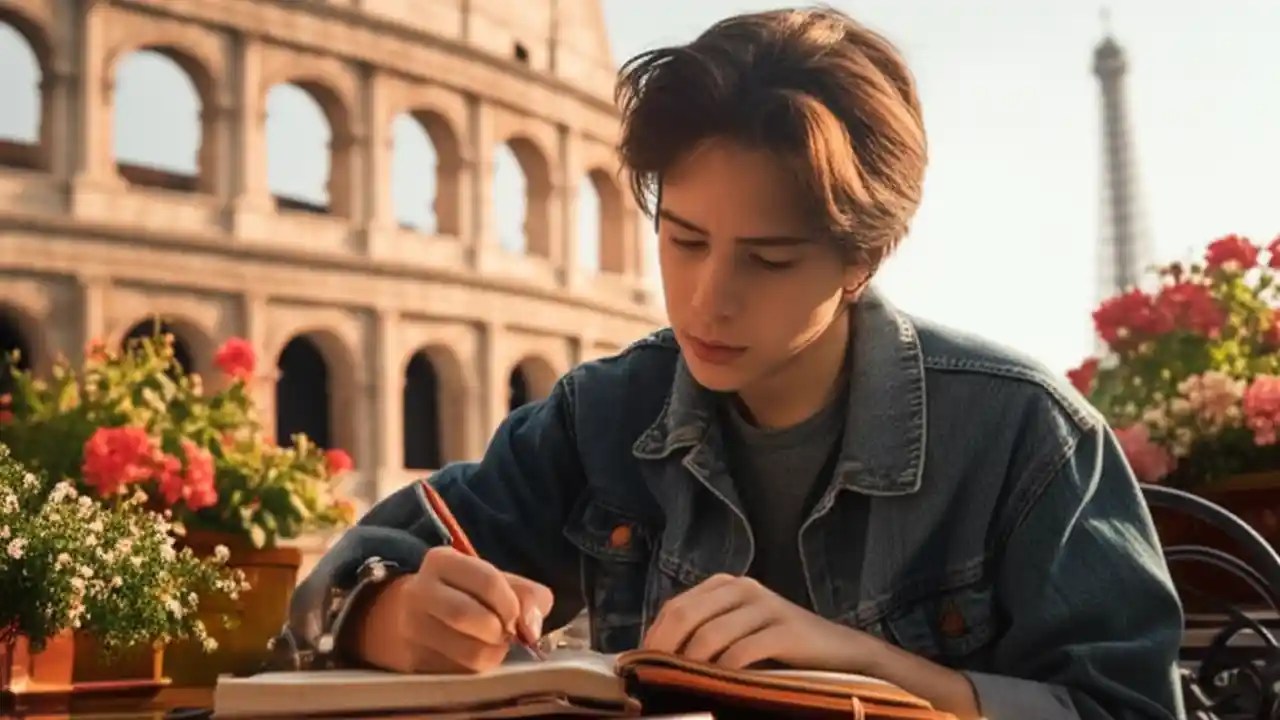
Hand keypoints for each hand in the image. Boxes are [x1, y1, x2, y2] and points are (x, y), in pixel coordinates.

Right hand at [351, 546, 552, 673]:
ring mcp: (412, 630)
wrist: (406, 616)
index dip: (512, 605)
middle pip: (469, 615)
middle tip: (506, 635)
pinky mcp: (413, 662)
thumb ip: (527, 595)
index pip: (487, 581)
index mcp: (442, 562)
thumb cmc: (464, 595)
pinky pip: (460, 675)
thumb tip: (532, 629)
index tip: (518, 618)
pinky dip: (476, 671)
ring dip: (493, 655)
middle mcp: (419, 592)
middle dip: (500, 631)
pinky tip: (473, 658)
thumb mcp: (496, 581)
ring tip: (492, 647)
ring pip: (468, 654)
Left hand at [642, 573, 873, 672]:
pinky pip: (743, 651)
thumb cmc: (781, 649)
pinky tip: (720, 685)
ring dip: (692, 665)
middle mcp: (743, 587)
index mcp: (726, 584)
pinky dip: (725, 671)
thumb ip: (704, 635)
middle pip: (686, 615)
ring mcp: (765, 606)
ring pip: (711, 634)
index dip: (654, 637)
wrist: (840, 652)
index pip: (675, 607)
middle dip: (664, 650)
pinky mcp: (785, 629)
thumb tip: (655, 661)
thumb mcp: (738, 633)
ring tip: (683, 688)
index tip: (640, 668)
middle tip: (653, 680)